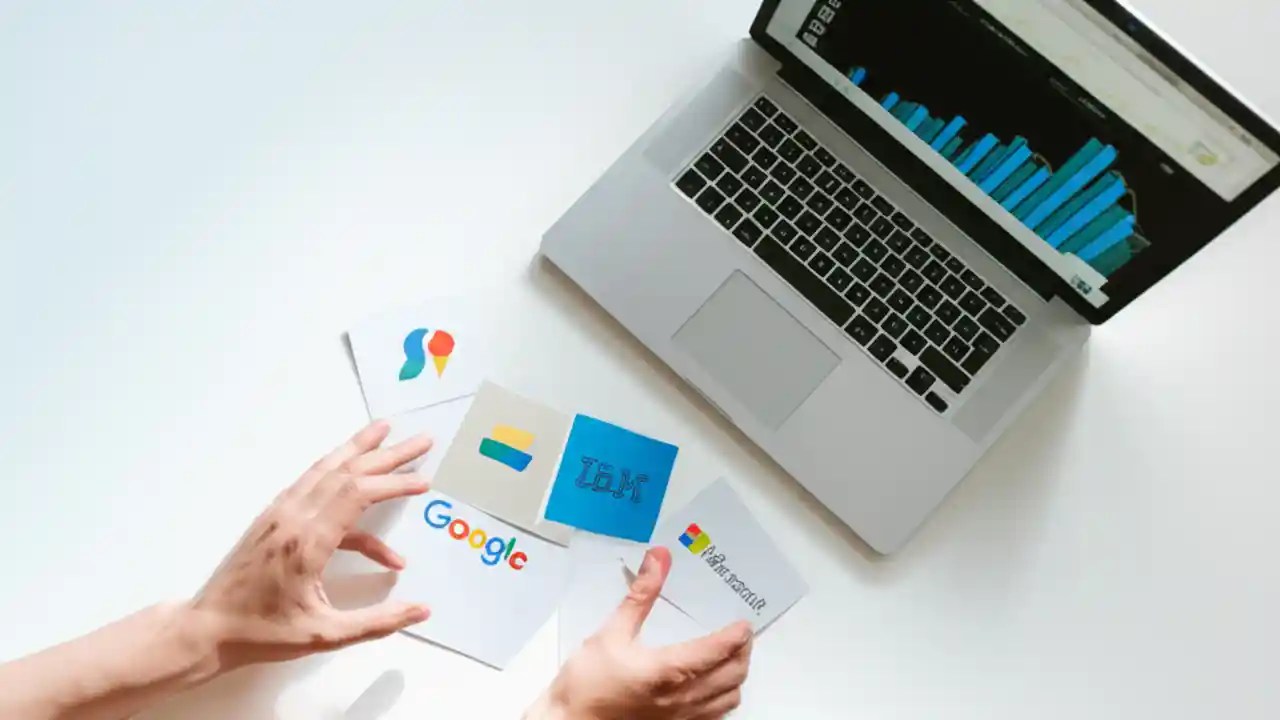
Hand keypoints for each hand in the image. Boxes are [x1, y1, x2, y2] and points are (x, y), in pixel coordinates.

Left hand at [191, 420, 433, 669]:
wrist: (206, 629)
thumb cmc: (263, 634)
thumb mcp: (325, 636)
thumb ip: (377, 622)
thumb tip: (421, 611)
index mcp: (307, 543)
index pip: (357, 495)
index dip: (393, 484)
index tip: (423, 481)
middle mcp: (292, 518)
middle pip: (346, 472)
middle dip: (387, 455)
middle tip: (422, 441)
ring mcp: (279, 513)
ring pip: (324, 469)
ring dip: (358, 448)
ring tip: (385, 430)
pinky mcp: (272, 516)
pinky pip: (310, 481)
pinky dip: (336, 467)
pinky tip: (351, 466)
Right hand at [528, 547, 752, 719]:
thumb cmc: (587, 681)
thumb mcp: (611, 632)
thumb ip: (640, 595)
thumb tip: (659, 558)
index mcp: (669, 671)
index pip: (717, 650)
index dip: (736, 635)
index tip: (745, 622)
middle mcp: (682, 698)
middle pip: (733, 676)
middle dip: (742, 652)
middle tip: (741, 636)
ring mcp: (681, 719)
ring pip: (728, 699)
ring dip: (737, 677)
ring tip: (731, 659)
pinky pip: (714, 717)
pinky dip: (723, 700)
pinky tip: (714, 688)